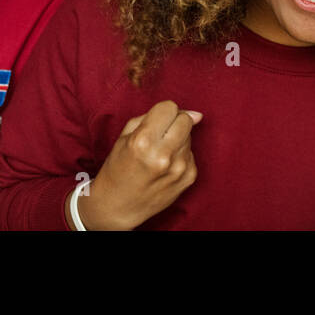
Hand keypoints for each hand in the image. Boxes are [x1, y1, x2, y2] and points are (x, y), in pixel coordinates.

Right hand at [76, 100, 200, 229]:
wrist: (117, 207)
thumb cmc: (118, 168)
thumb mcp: (125, 136)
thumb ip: (156, 117)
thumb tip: (197, 114)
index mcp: (142, 141)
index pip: (170, 107)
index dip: (162, 112)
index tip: (155, 121)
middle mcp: (163, 156)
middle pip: (185, 120)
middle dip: (174, 122)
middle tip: (159, 135)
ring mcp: (179, 169)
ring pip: (189, 136)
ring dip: (177, 139)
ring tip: (159, 153)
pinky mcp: (189, 179)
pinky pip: (191, 153)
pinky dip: (180, 155)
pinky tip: (165, 166)